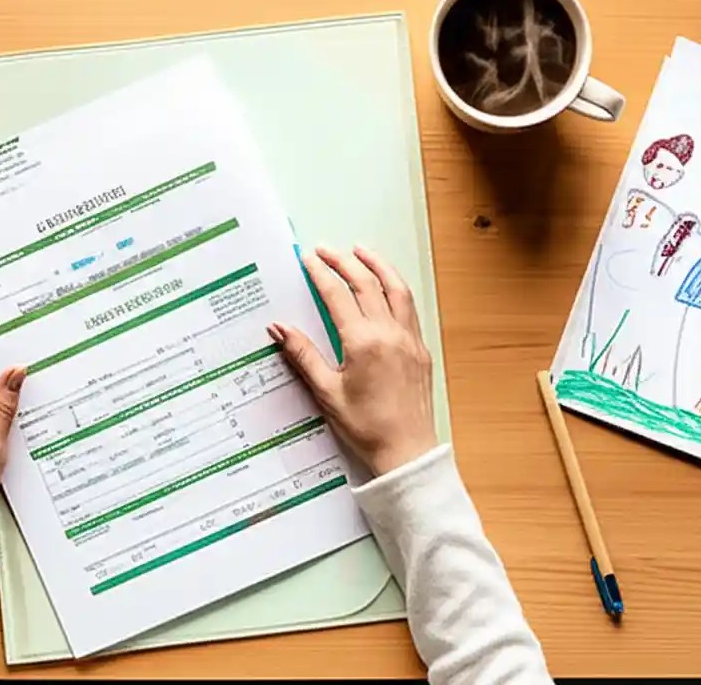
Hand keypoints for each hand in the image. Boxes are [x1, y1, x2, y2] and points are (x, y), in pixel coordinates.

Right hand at [269, 246, 436, 475]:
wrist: (406, 450)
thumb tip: (279, 328)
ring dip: (377, 266)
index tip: (308, 259)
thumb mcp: (326, 391)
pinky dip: (396, 288)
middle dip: (344, 262)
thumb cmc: (366, 427)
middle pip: (366, 283)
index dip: (320, 273)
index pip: (338, 295)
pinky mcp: (420, 349)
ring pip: (395, 289)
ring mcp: (409, 339)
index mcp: (363, 343)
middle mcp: (389, 334)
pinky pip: (409, 307)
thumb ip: (303, 355)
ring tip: (360, 252)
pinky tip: (387, 285)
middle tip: (325, 250)